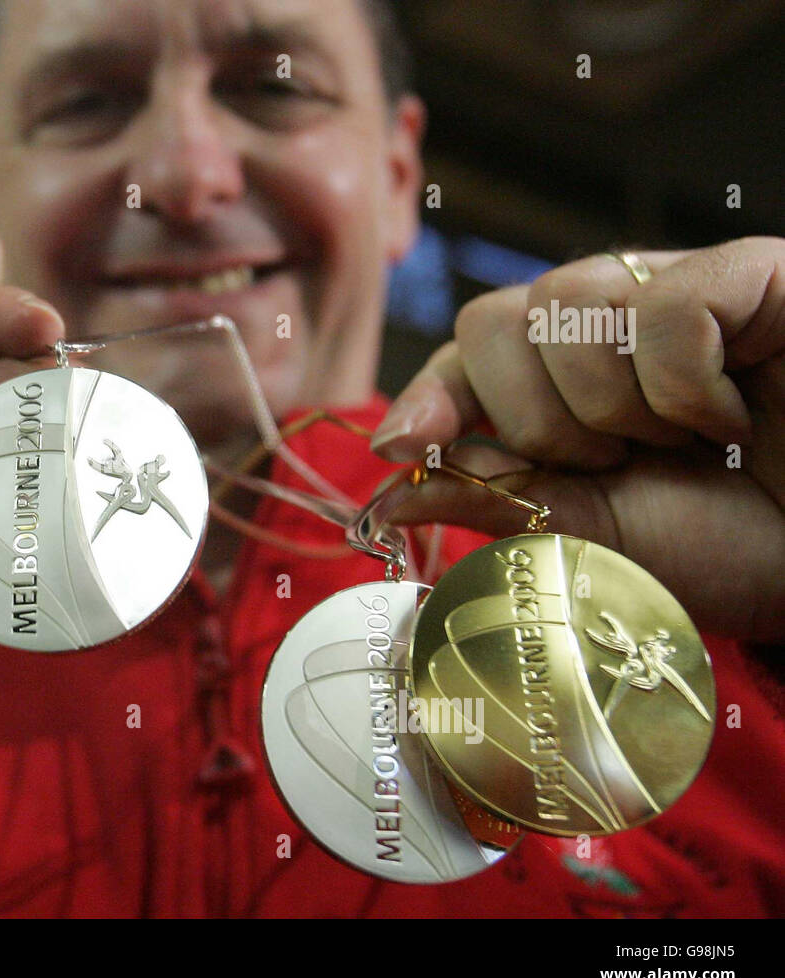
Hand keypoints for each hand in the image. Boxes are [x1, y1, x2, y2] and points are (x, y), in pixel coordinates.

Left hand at [371, 237, 784, 641]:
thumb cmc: (728, 547)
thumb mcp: (589, 536)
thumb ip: (493, 503)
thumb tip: (386, 495)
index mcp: (561, 383)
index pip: (465, 356)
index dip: (429, 395)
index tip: (405, 444)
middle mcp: (607, 325)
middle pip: (494, 319)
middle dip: (532, 419)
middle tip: (607, 465)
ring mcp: (674, 292)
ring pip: (563, 303)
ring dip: (608, 408)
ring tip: (680, 444)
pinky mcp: (747, 275)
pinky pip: (663, 310)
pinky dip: (687, 387)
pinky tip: (736, 415)